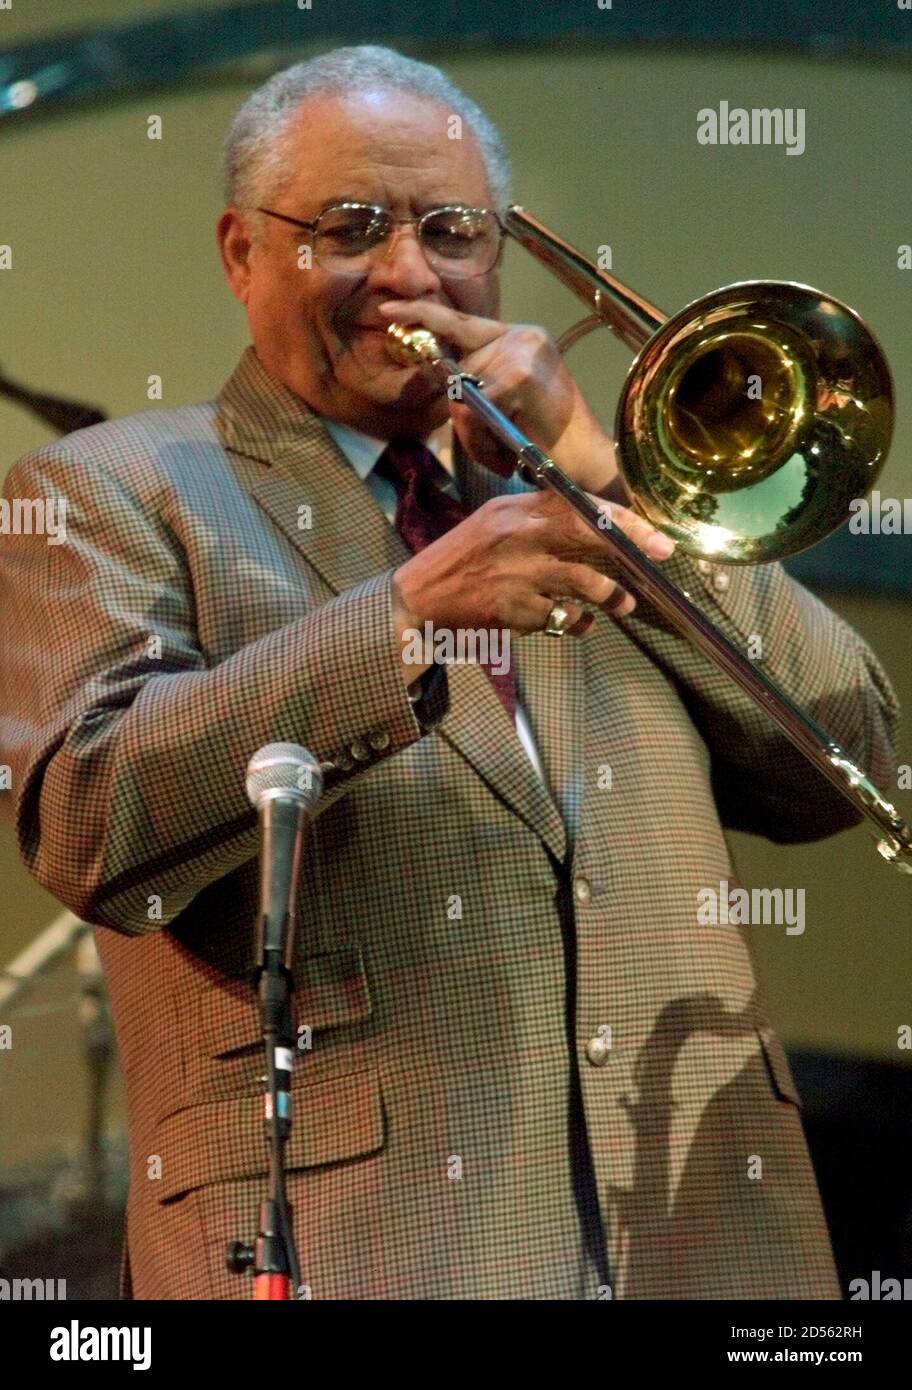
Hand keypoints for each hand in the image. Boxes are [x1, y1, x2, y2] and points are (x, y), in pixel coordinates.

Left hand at [377, 299, 617, 494]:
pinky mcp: (520, 376)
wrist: (586, 466)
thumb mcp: (506, 403)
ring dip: (474, 437)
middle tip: (495, 445)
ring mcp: (522, 352)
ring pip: (460, 396)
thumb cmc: (546, 442)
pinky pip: (471, 411)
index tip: (388, 311)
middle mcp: (522, 336)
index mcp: (521, 337)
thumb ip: (475, 383)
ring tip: (505, 452)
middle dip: (464, 417)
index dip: (422, 315)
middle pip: (456, 371)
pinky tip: (508, 455)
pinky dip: (482, 442)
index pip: (461, 322)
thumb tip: (435, 375)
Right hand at [392, 487, 675, 654]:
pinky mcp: (514, 610)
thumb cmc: (458, 564)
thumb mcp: (493, 527)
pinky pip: (561, 619)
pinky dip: (575, 624)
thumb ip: (537, 522)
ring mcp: (517, 574)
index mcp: (514, 511)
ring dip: (611, 596)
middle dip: (632, 548)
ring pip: (584, 582)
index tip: (654, 533)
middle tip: (660, 560)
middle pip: (589, 535)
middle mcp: (517, 536)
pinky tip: (578, 624)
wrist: (415, 601)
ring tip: (623, 605)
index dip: (622, 519)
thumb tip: (594, 526)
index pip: (578, 505)